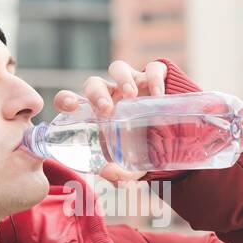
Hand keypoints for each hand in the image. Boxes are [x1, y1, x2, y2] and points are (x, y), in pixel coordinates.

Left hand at [53, 60, 167, 183]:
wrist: (177, 136)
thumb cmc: (145, 147)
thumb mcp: (132, 164)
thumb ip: (120, 172)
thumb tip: (108, 174)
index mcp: (97, 113)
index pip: (72, 100)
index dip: (66, 99)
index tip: (69, 106)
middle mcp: (111, 95)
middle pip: (94, 84)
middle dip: (97, 93)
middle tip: (106, 109)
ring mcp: (132, 83)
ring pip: (118, 69)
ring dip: (122, 79)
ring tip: (131, 95)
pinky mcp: (155, 77)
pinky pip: (152, 69)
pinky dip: (153, 77)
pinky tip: (157, 94)